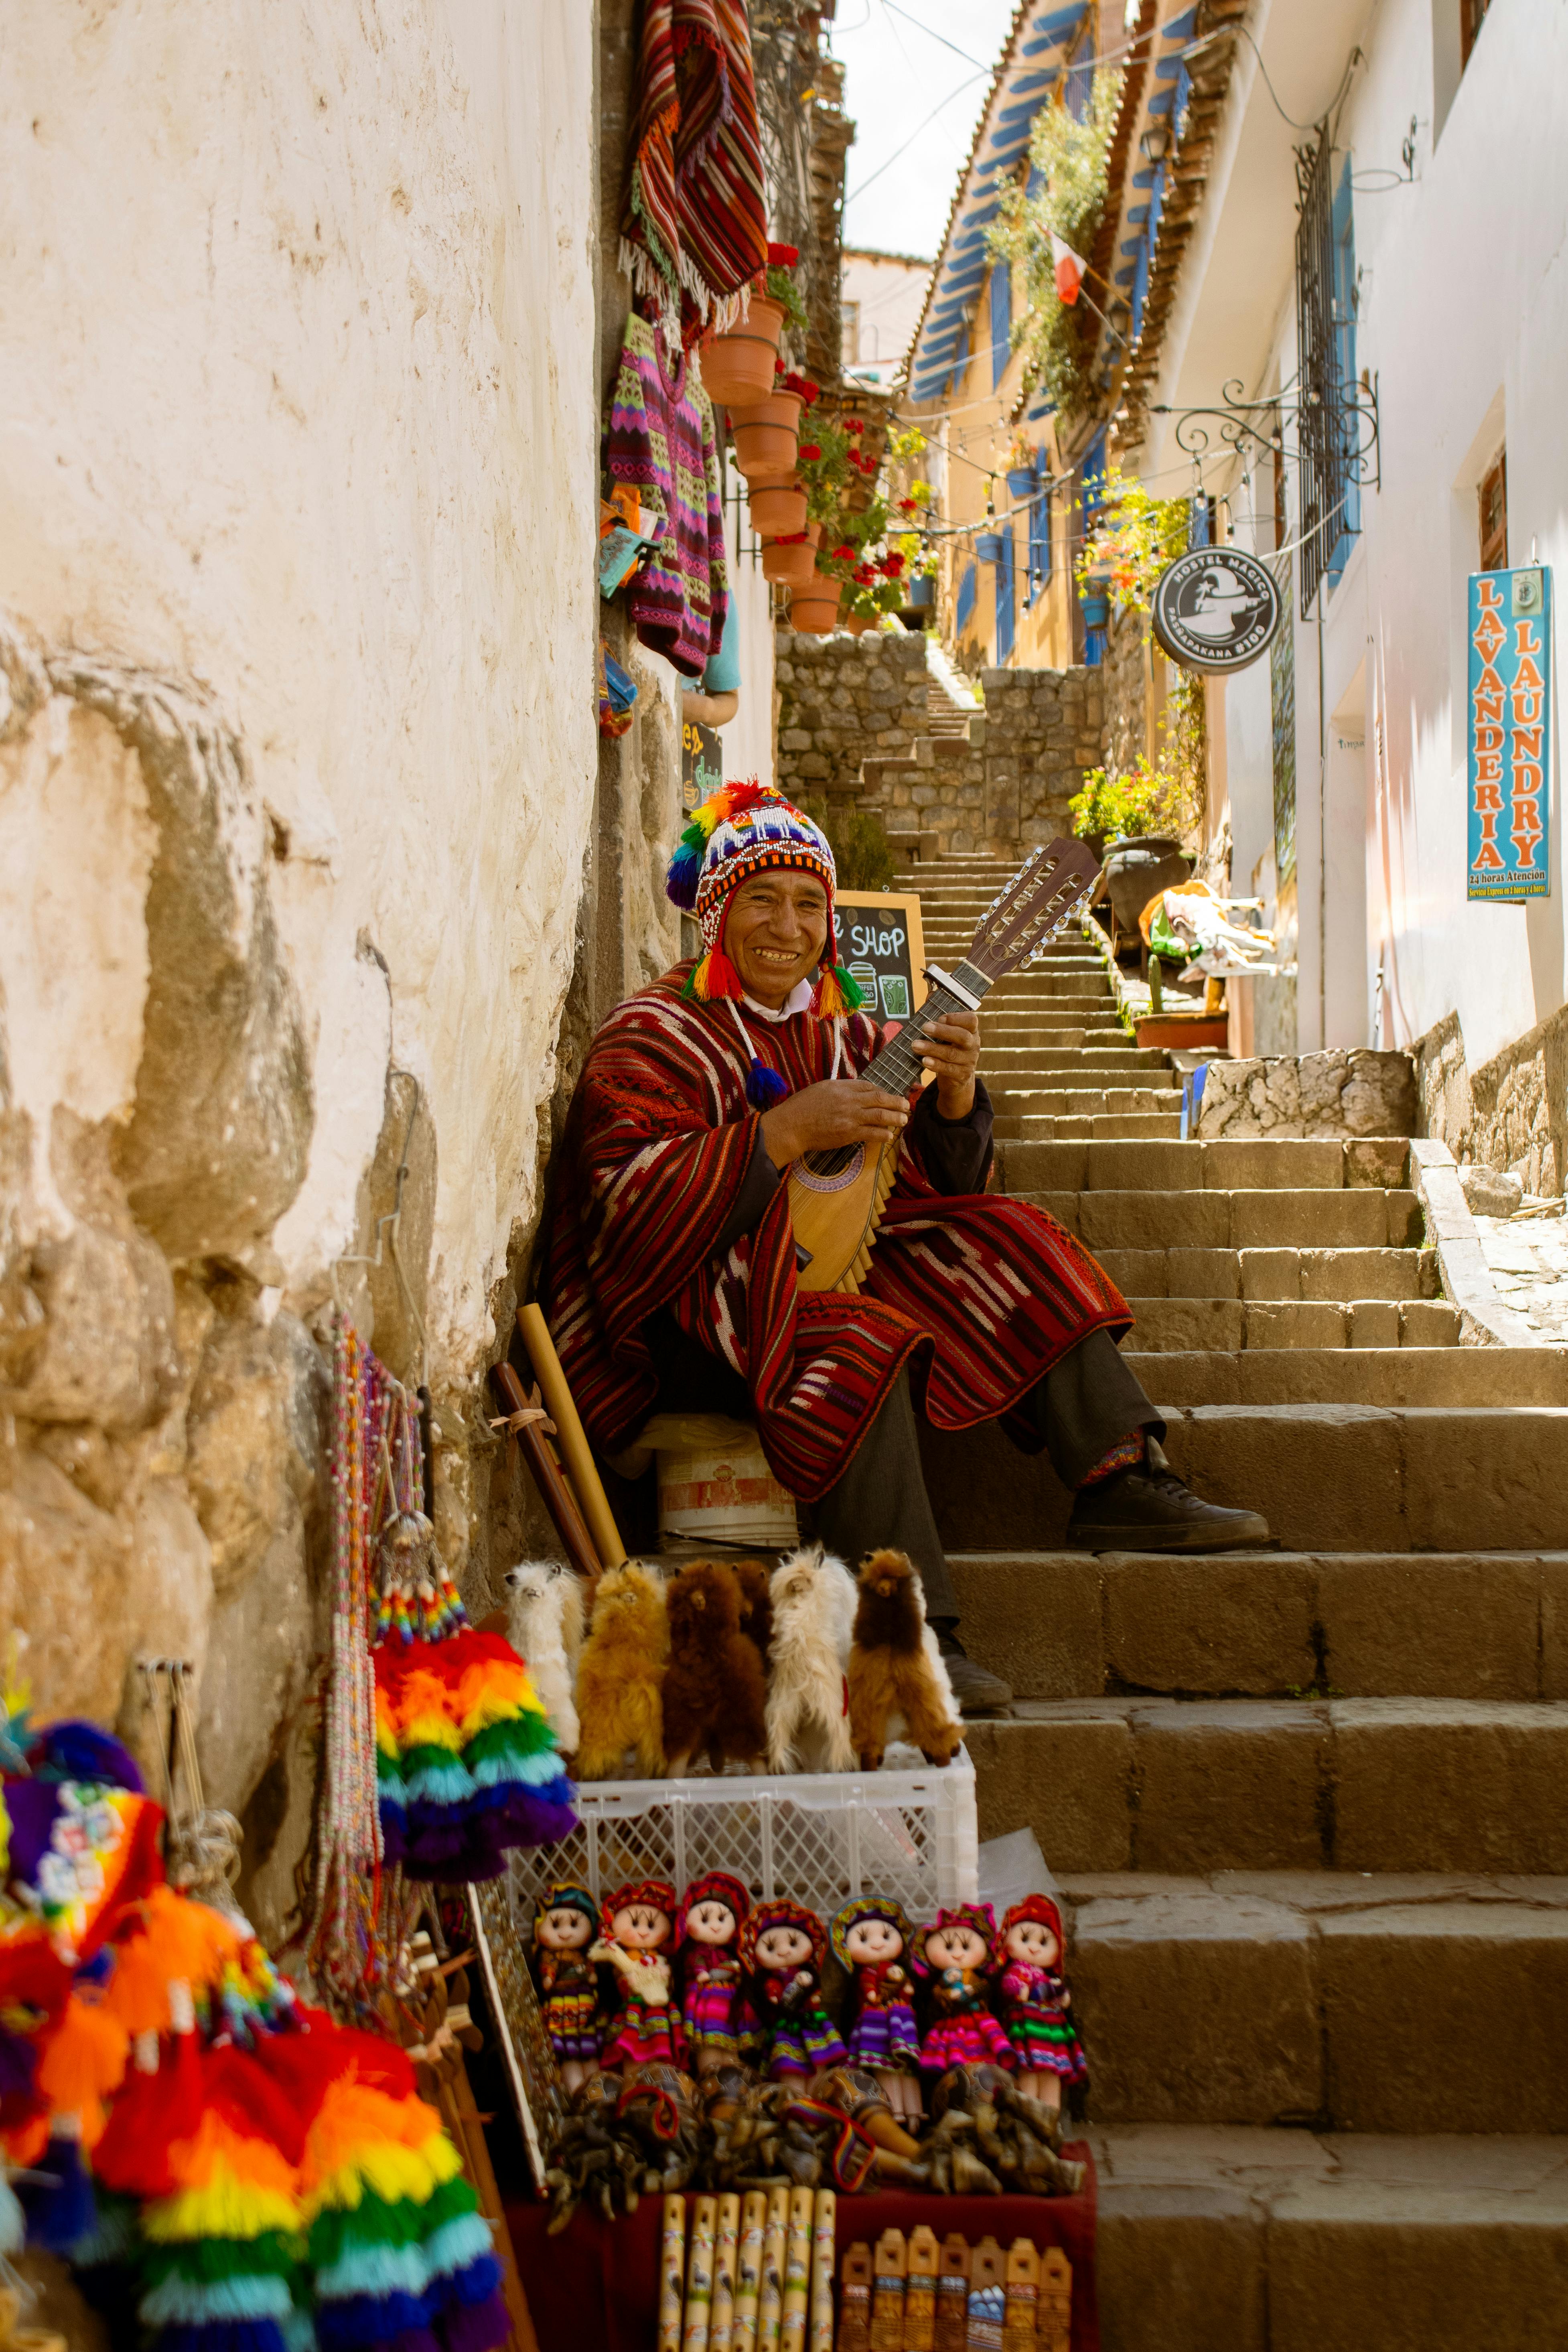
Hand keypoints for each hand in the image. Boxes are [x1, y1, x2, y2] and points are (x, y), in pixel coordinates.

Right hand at [759, 1079, 908, 1165]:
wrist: (791, 1127)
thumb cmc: (801, 1107)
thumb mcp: (821, 1089)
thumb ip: (839, 1089)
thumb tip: (854, 1090)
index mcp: (841, 1087)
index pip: (867, 1086)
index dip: (879, 1090)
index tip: (885, 1095)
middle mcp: (849, 1100)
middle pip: (879, 1098)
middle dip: (895, 1101)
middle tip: (906, 1104)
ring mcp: (850, 1117)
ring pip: (880, 1116)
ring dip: (895, 1117)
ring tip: (904, 1119)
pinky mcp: (848, 1134)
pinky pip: (871, 1133)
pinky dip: (882, 1134)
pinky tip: (889, 1135)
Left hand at [911, 1009, 978, 1118]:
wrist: (957, 1078)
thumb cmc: (949, 1048)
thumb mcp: (947, 1033)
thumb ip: (939, 1014)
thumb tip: (930, 994)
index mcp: (971, 1031)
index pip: (971, 1020)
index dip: (956, 1017)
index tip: (939, 1016)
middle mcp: (973, 1045)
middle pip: (962, 1036)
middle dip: (942, 1031)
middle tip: (924, 1027)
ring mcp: (969, 1061)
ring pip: (952, 1054)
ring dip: (932, 1049)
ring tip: (915, 1045)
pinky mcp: (961, 1075)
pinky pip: (949, 1070)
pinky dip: (936, 1065)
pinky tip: (924, 1061)